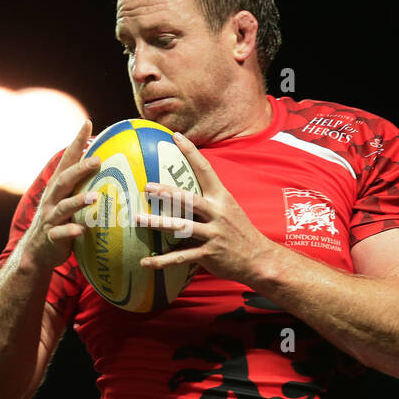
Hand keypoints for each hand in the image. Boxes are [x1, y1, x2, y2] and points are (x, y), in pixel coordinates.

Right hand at [22, 119, 100, 271]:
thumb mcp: (69, 200)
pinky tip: (82, 230)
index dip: (76, 142)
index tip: (88, 123)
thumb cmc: (61, 222)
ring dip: (78, 201)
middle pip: (64, 180)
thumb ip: (85, 185)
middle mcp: (52, 199)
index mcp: (57, 187)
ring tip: (94, 198)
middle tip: (97, 160)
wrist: (37, 251)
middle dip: (79, 169)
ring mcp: (50, 218)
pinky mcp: (51, 237)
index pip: (67, 160)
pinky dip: (70, 231)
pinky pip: (60, 234)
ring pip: (63, 207)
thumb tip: (113, 169)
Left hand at [136, 131, 276, 285]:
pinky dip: (162, 261)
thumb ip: (208, 200)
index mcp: (222, 198)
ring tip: (138, 219)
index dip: (190, 152)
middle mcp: (218, 213)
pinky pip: (181, 257)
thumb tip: (184, 190)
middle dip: (167, 192)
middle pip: (189, 199)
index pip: (205, 169)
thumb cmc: (239, 233)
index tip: (175, 136)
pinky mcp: (209, 254)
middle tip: (147, 187)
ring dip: (158, 223)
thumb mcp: (229, 209)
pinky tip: (145, 262)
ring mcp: (213, 234)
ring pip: (182, 227)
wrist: (259, 259)